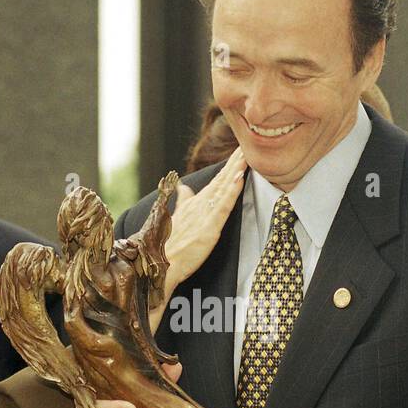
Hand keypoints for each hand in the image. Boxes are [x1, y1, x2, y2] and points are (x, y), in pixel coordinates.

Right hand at [162, 147, 247, 295]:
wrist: (160, 262)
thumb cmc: (169, 244)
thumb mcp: (177, 216)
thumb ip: (183, 200)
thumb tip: (183, 185)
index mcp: (195, 202)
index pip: (216, 180)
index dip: (228, 165)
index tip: (239, 151)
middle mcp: (200, 204)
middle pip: (221, 178)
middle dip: (235, 161)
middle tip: (247, 144)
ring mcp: (205, 214)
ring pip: (224, 187)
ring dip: (236, 170)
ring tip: (246, 154)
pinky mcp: (210, 226)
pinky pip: (224, 205)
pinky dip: (232, 190)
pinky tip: (239, 178)